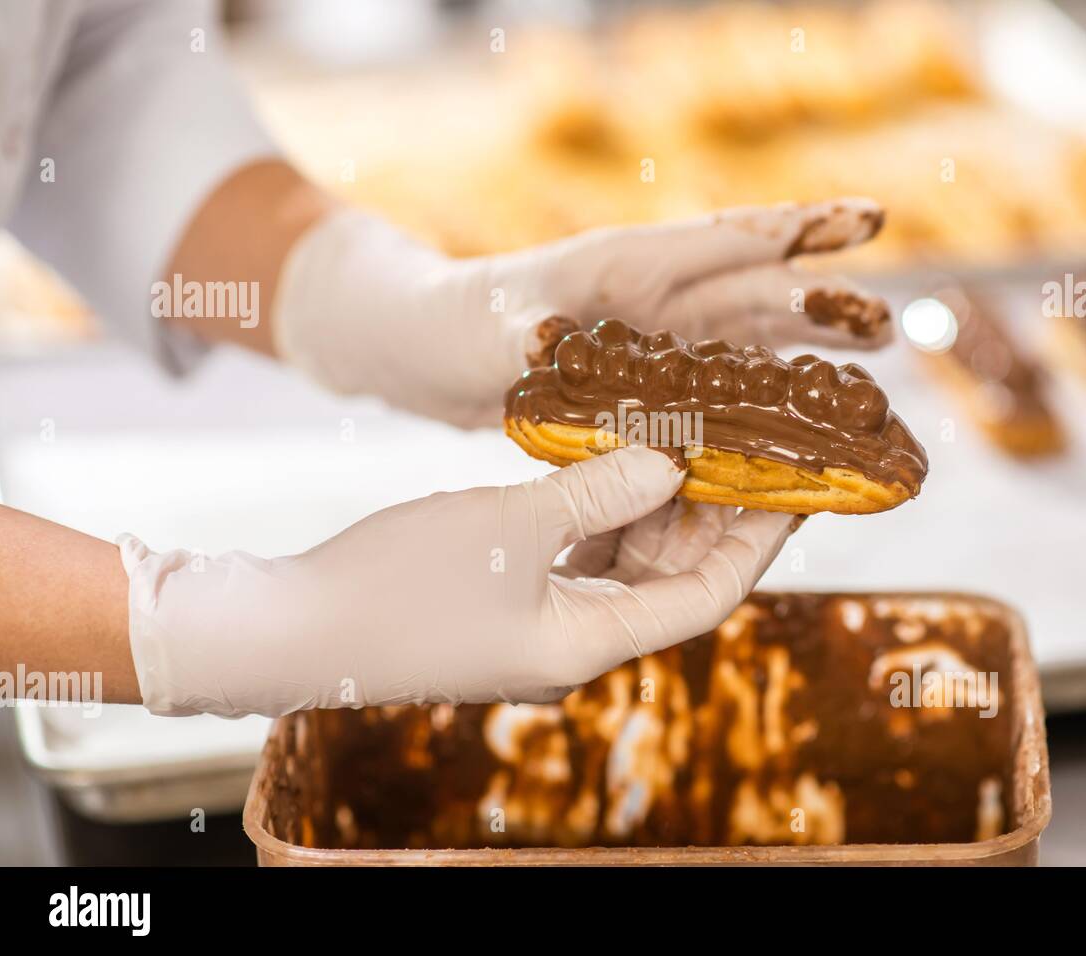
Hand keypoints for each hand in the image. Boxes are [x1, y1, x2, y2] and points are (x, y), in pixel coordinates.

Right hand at [118, 447, 797, 717]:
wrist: (289, 630)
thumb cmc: (394, 586)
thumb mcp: (508, 526)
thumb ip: (597, 490)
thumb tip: (671, 459)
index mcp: (587, 644)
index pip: (707, 595)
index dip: (758, 539)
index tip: (797, 486)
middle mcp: (575, 643)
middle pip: (673, 577)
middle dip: (712, 512)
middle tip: (746, 445)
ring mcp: (540, 625)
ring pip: (627, 562)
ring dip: (656, 505)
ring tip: (688, 439)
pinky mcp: (507, 602)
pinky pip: (580, 554)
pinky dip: (603, 510)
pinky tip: (612, 461)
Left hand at [273, 199, 890, 426]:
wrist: (421, 350)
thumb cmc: (452, 326)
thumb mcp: (497, 335)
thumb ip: (555, 353)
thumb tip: (634, 404)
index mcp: (627, 267)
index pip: (726, 240)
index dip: (799, 230)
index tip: (869, 220)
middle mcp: (651, 298)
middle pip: (753, 298)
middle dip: (819, 312)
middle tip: (886, 330)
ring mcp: (650, 340)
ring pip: (741, 353)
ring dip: (796, 369)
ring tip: (855, 391)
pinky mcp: (638, 381)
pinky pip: (706, 399)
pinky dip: (743, 418)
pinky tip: (776, 444)